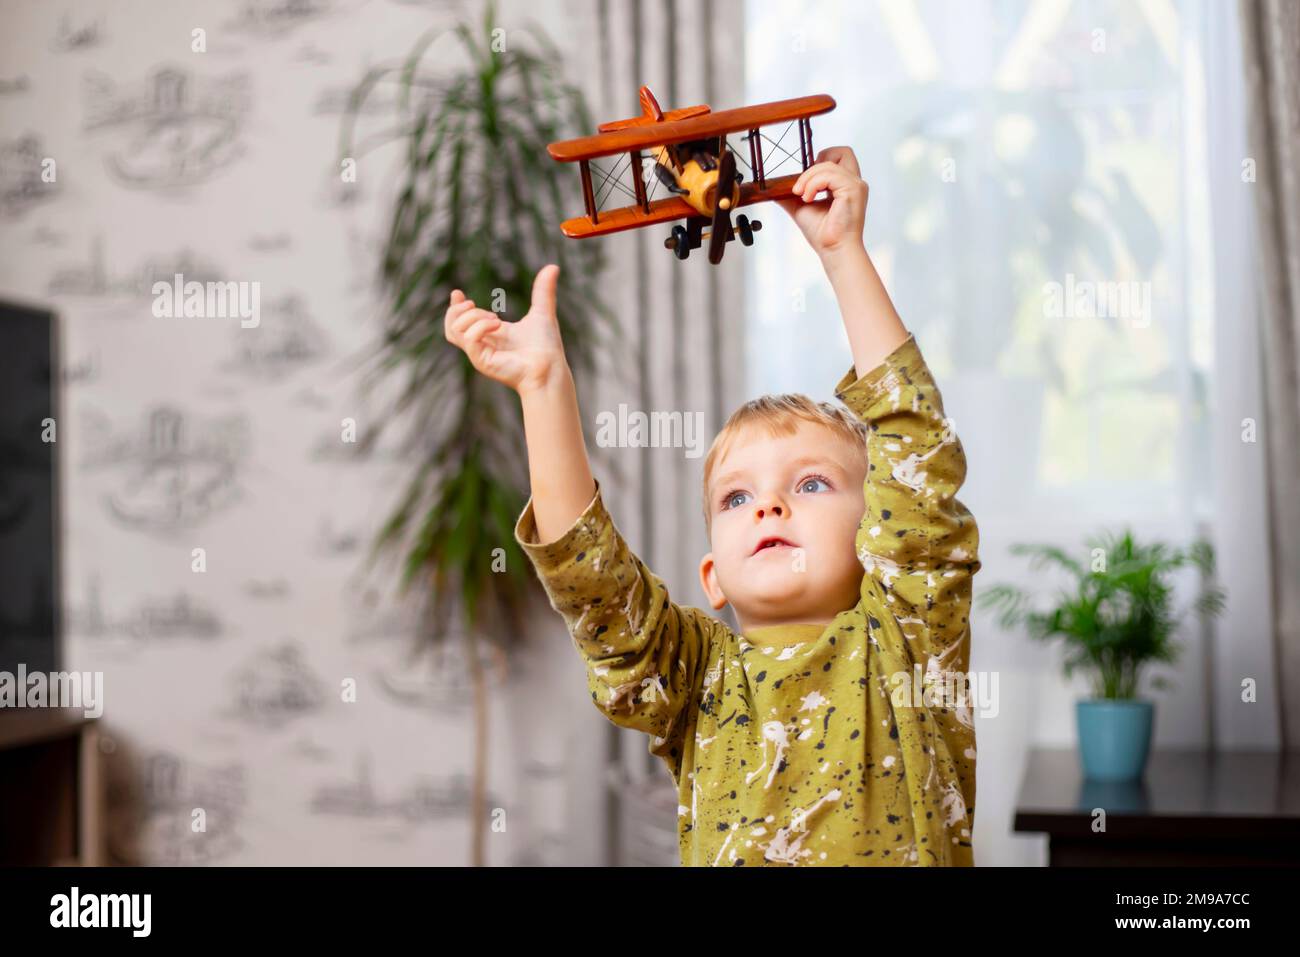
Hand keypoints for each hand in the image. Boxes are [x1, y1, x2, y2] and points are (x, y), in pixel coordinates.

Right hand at [444, 263, 568, 393]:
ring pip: (455, 331)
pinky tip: (498, 324)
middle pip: (451, 327)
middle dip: (456, 311)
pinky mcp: (482, 361)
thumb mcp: (541, 311)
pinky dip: (479, 327)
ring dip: (470, 317)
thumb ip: (542, 290)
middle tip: (472, 303)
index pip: (462, 321)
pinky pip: (469, 340)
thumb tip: (553, 267)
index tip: (457, 293)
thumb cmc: (546, 347)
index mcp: (491, 334)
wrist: (551, 368)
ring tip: (495, 318)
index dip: (455, 306)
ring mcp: (480, 354)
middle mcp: (483, 344)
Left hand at [774, 146, 867, 257]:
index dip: (821, 160)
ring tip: (803, 196)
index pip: (839, 156)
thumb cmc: (823, 234)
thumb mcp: (802, 207)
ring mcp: (855, 185)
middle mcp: (854, 182)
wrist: (833, 250)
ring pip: (828, 163)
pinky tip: (808, 198)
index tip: (807, 181)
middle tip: (802, 186)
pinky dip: (813, 184)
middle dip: (815, 164)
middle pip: (840, 152)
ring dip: (808, 178)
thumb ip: (792, 194)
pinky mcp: (852, 190)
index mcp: (845, 184)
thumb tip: (775, 188)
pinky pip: (828, 175)